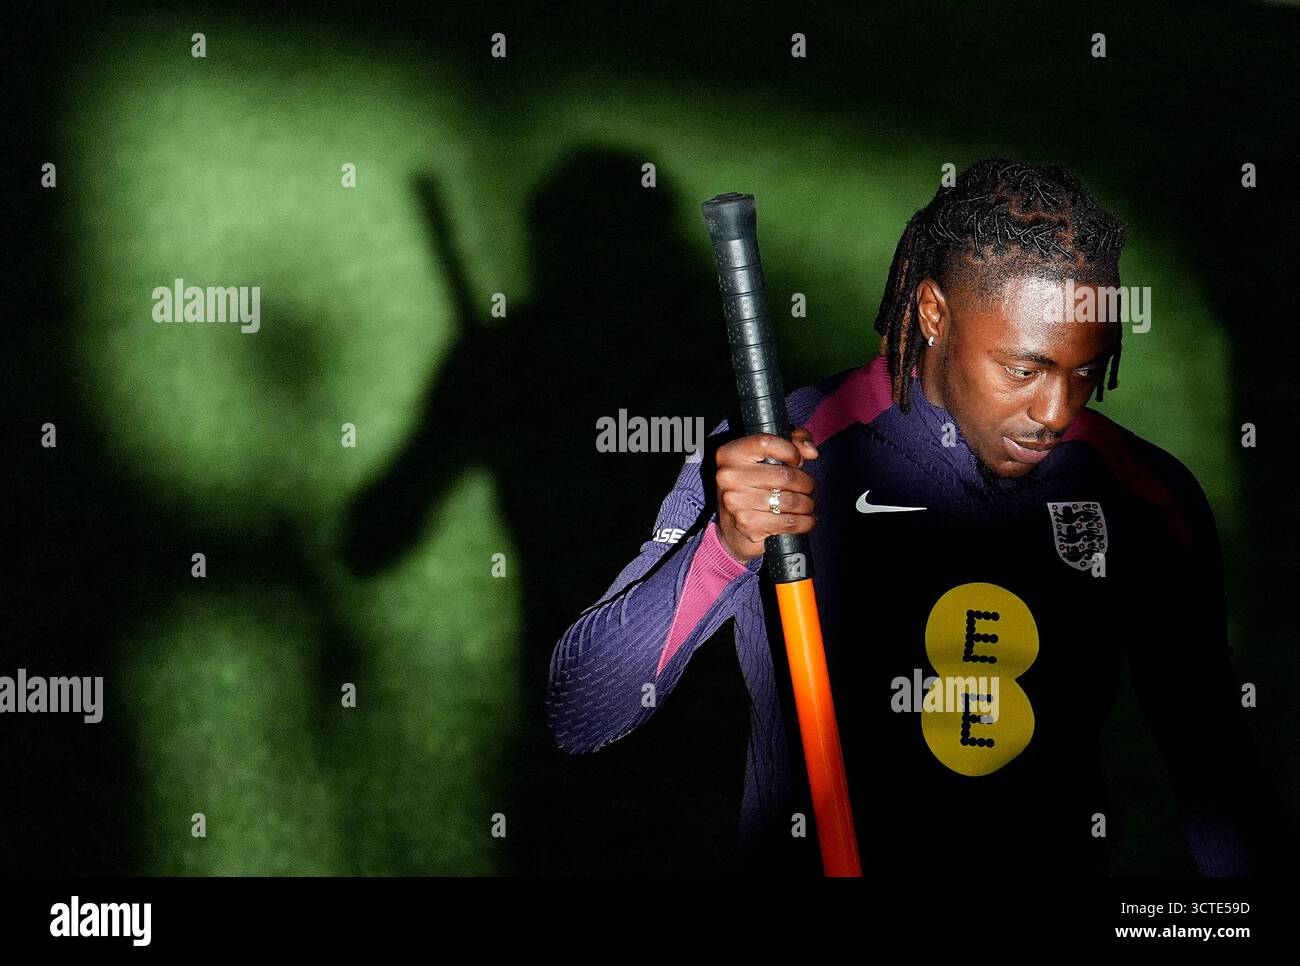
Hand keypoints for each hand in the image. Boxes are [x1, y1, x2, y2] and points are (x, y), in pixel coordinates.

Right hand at [714, 426, 817, 563]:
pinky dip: (805, 522)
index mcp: (730, 453)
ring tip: (807, 504)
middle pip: (785, 475)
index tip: (797, 461)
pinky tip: (806, 520)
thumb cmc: (754, 484)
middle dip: (806, 483)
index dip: (791, 451)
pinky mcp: (747, 524)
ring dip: (807, 504)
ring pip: (791, 500)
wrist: (732, 525)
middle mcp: (728, 476)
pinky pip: (788, 522)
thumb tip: (810, 451)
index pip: (766, 443)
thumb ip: (793, 441)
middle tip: (807, 487)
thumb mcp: (768, 456)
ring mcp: (735, 502)